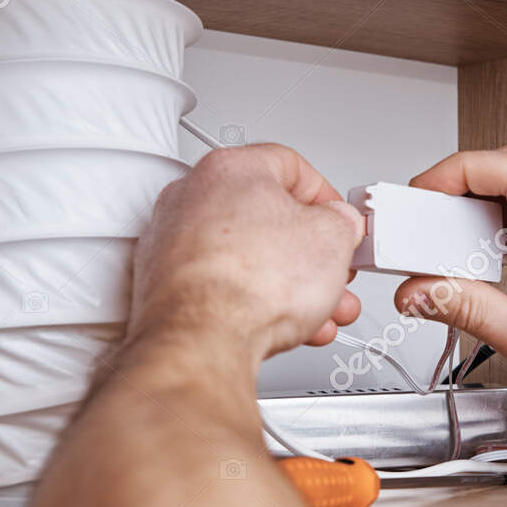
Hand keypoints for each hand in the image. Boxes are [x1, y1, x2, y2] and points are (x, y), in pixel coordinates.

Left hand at [132, 144, 364, 360]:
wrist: (200, 340)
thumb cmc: (248, 284)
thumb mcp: (331, 240)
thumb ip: (341, 222)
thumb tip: (339, 225)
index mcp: (231, 169)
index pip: (291, 166)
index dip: (326, 198)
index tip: (340, 222)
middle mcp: (192, 197)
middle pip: (267, 218)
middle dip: (310, 253)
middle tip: (331, 270)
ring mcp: (173, 242)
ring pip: (247, 258)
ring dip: (289, 285)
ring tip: (318, 311)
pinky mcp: (165, 285)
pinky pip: (223, 286)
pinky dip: (253, 302)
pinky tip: (282, 324)